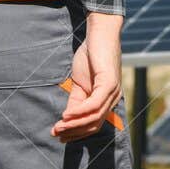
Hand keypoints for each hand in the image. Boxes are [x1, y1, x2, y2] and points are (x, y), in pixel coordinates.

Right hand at [53, 13, 122, 142]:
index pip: (93, 124)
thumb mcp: (80, 83)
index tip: (59, 135)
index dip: (76, 132)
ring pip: (94, 117)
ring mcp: (113, 92)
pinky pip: (94, 104)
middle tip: (55, 133)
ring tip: (58, 126)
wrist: (99, 33)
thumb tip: (66, 119)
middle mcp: (113, 99)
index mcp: (108, 100)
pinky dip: (79, 112)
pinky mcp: (109, 83)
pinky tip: (66, 114)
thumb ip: (76, 101)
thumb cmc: (90, 56)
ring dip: (74, 125)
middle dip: (74, 132)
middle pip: (94, 125)